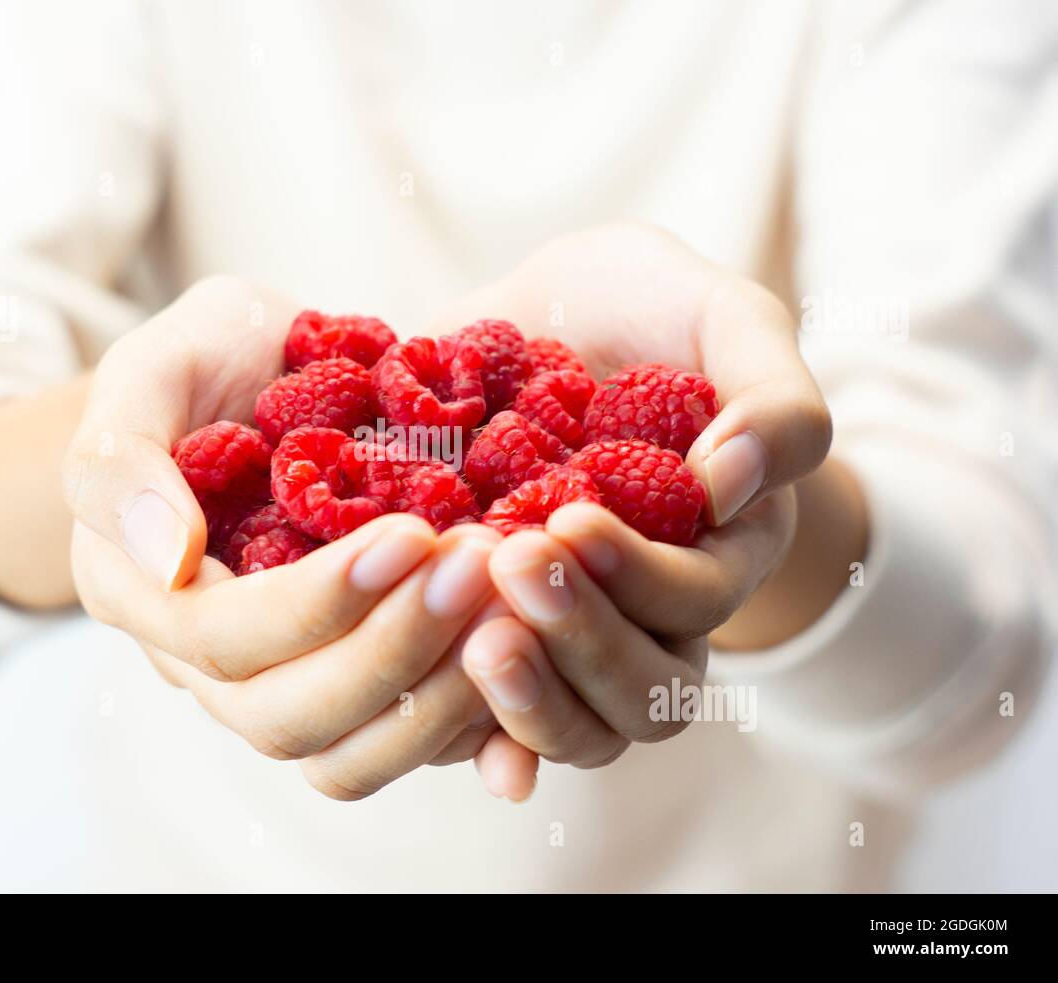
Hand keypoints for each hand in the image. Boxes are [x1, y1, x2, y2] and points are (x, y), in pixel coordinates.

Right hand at [62, 276, 505, 798]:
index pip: (220, 639)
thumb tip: (169, 559)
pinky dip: (475, 727)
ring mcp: (289, 677)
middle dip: (389, 652)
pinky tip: (537, 669)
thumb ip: (122, 457)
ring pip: (350, 752)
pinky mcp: (361, 677)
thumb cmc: (208, 360)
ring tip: (515, 609)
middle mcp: (211, 661)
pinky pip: (408, 739)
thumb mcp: (153, 368)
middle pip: (288, 717)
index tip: (411, 534)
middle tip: (478, 568)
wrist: (271, 373)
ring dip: (438, 698)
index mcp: (144, 592)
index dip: (315, 602)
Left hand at [434, 224, 830, 769]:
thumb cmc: (645, 311)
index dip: (638, 579)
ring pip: (577, 725)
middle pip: (641, 691)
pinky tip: (423, 708)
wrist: (536, 318)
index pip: (696, 602)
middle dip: (579, 640)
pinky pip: (485, 717)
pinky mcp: (488, 627)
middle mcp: (644, 610)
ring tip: (466, 644)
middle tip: (508, 567)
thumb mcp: (723, 318)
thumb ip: (768, 393)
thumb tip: (733, 484)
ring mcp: (566, 629)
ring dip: (526, 700)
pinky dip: (465, 729)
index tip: (569, 522)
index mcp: (715, 547)